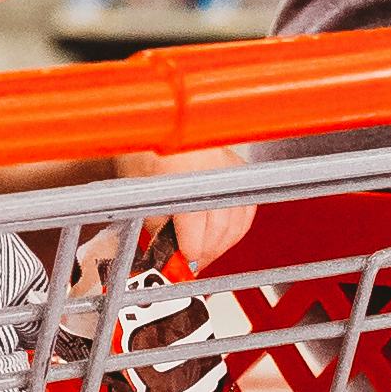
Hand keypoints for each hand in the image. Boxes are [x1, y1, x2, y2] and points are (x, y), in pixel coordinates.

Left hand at [118, 146, 257, 273]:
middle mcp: (212, 167)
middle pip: (219, 227)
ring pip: (236, 223)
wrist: (162, 126)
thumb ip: (160, 228)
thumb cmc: (147, 153)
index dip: (189, 250)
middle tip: (191, 264)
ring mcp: (230, 168)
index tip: (183, 264)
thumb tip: (171, 258)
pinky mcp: (240, 171)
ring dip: (220, 245)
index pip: (195, 223)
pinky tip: (219, 237)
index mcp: (183, 169)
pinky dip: (233, 230)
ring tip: (203, 253)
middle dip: (205, 253)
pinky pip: (245, 212)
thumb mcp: (145, 193)